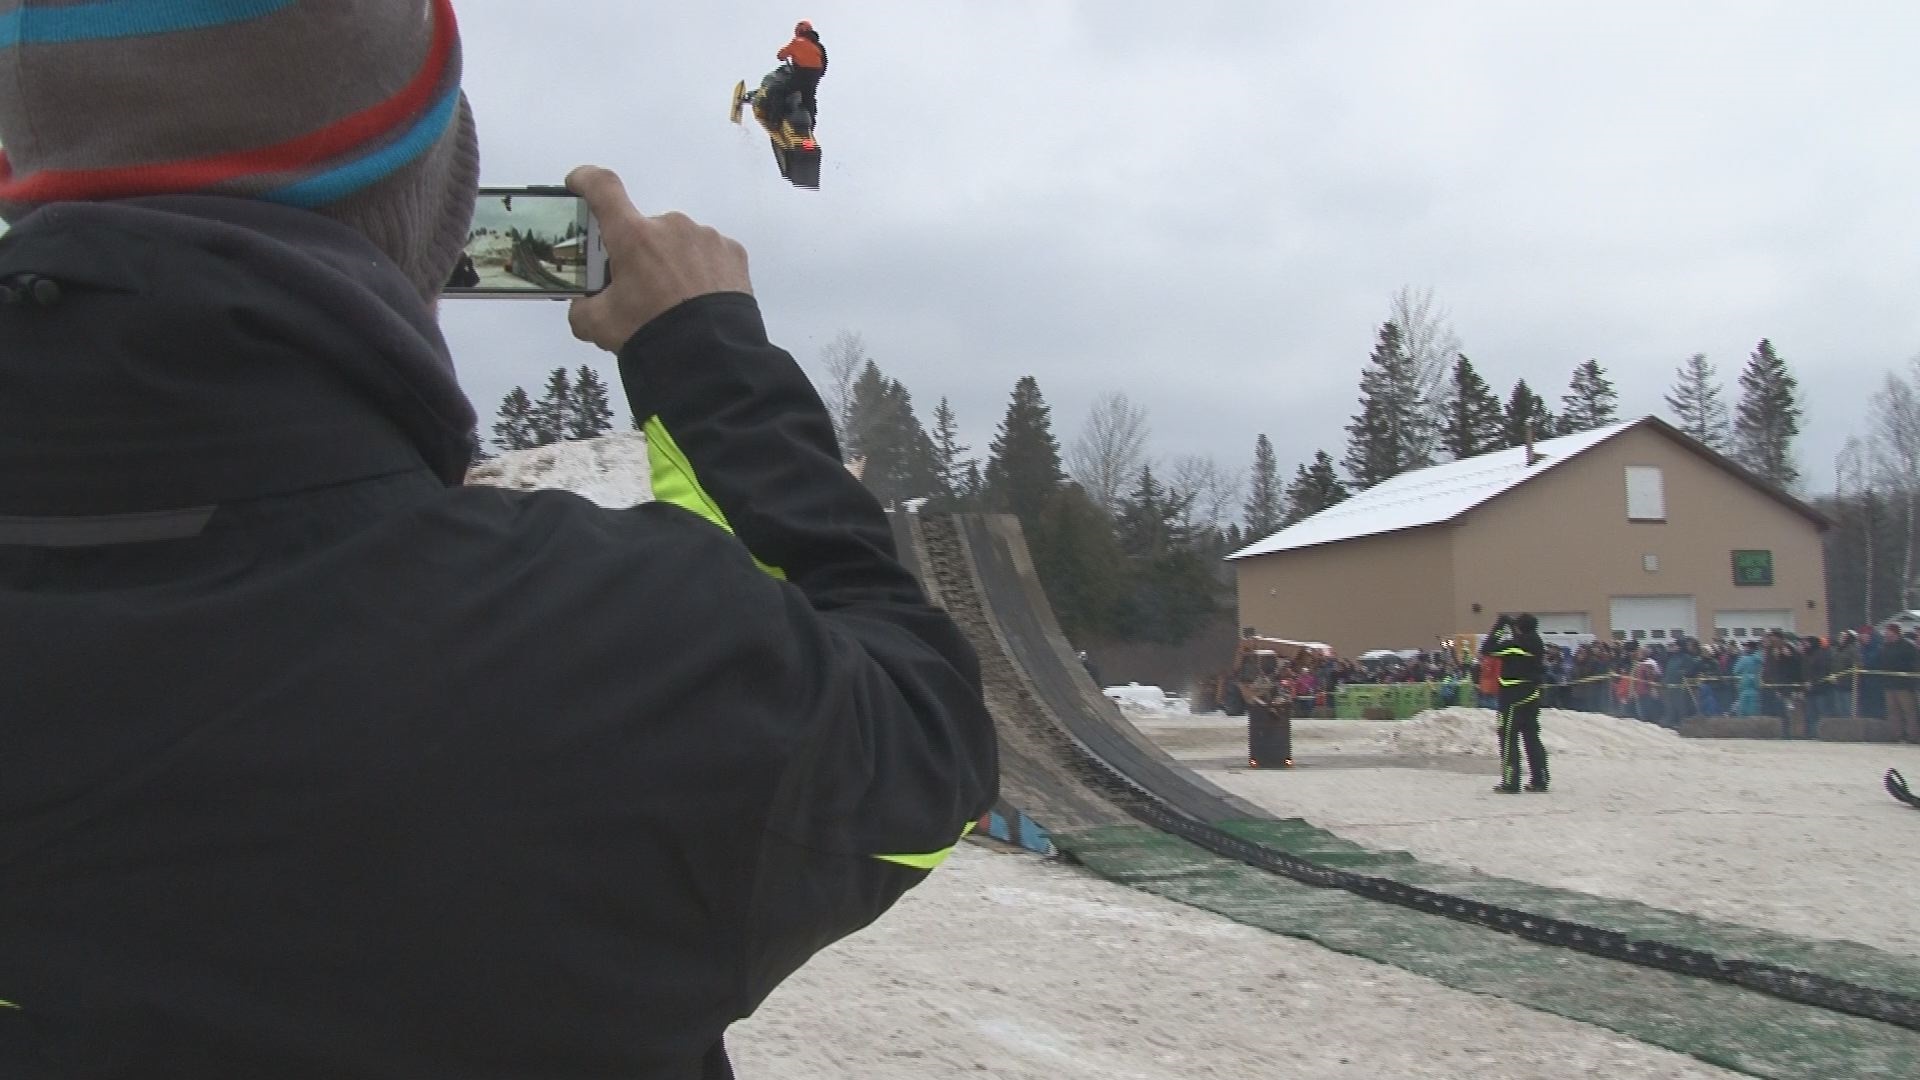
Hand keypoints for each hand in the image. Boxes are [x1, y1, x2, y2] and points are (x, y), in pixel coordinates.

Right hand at [564, 165, 753, 351]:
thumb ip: (583, 308)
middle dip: (639, 254)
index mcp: (632, 236)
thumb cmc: (655, 334)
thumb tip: (583, 306)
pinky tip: (699, 298)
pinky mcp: (731, 252)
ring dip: (672, 263)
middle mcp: (670, 226)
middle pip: (644, 230)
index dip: (587, 180)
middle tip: (640, 289)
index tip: (579, 183)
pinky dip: (701, 271)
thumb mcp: (601, 325)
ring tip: (675, 301)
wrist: (711, 357)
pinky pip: (708, 254)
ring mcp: (704, 236)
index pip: (602, 188)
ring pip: (678, 243)